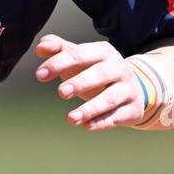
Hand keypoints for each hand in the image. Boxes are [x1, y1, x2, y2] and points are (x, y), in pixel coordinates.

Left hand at [34, 34, 152, 131]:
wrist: (131, 89)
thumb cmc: (95, 71)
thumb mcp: (79, 58)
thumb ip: (58, 49)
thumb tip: (40, 47)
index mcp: (104, 51)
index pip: (80, 54)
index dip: (59, 63)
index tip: (40, 75)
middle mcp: (119, 68)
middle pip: (100, 74)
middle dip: (80, 83)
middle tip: (61, 93)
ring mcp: (128, 89)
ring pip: (110, 98)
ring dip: (90, 109)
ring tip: (71, 118)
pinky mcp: (133, 109)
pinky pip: (118, 116)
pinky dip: (103, 122)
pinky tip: (87, 126)